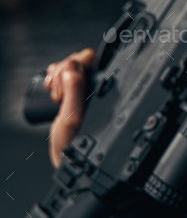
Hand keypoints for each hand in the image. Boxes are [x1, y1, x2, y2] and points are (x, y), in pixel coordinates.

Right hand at [45, 48, 96, 167]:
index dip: (78, 67)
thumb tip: (73, 67)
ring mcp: (83, 87)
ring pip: (70, 64)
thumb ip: (74, 91)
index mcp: (103, 89)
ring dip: (57, 75)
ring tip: (55, 97)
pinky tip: (52, 90)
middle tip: (58, 95)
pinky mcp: (72, 90)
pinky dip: (53, 77)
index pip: (94, 61)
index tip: (68, 84)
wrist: (65, 157)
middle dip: (64, 72)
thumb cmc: (74, 143)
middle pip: (81, 60)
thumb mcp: (72, 118)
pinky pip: (62, 71)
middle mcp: (96, 86)